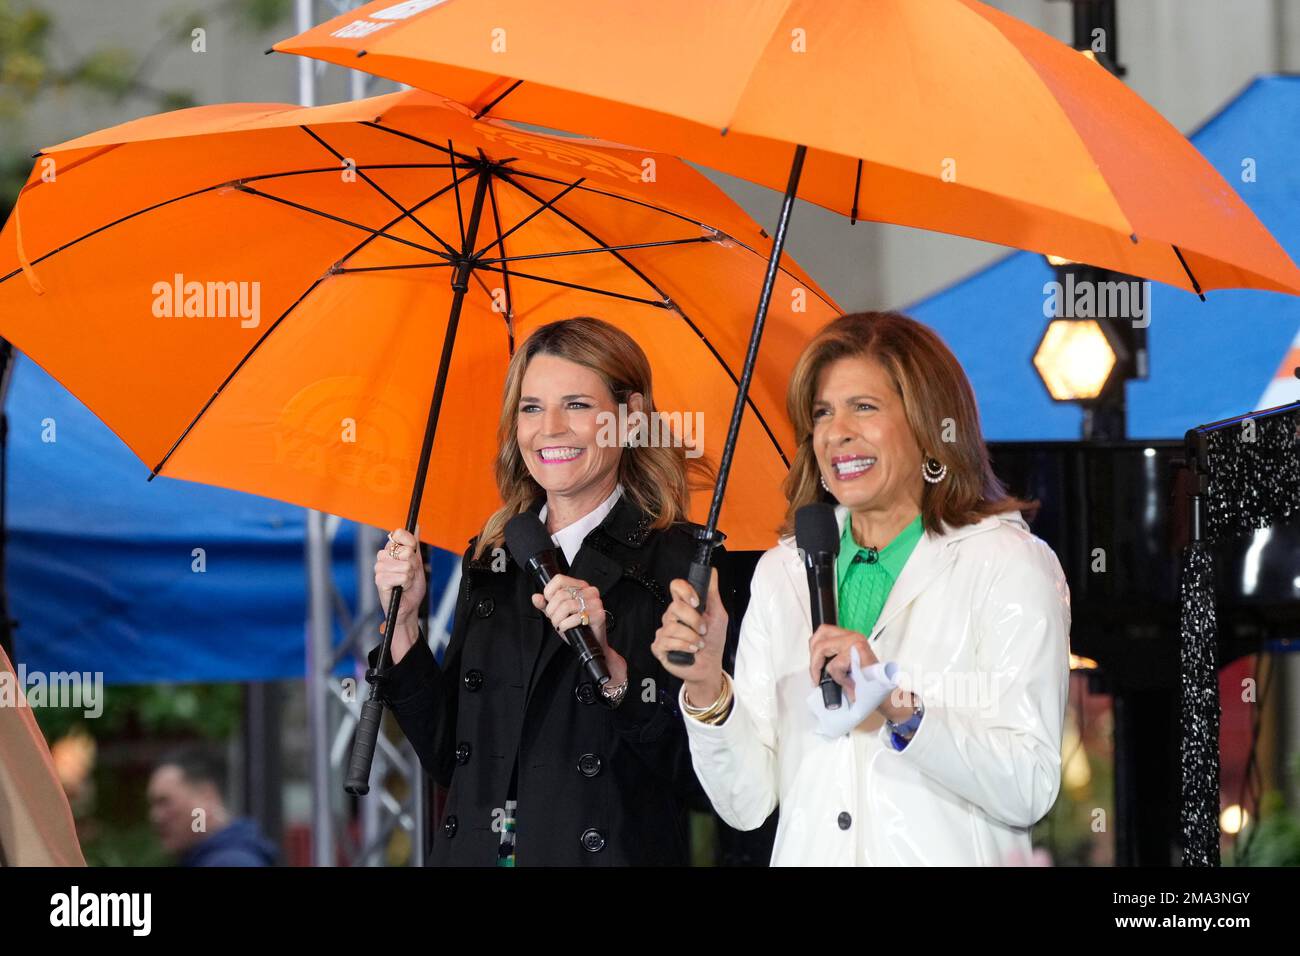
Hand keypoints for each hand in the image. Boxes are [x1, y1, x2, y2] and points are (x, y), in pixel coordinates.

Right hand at [373, 527, 425, 663]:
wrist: (409, 607)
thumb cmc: (411, 586)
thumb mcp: (417, 562)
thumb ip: (414, 544)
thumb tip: (417, 525)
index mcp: (390, 551)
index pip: (398, 534)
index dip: (410, 543)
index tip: (412, 554)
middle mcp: (382, 558)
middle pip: (405, 551)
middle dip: (413, 565)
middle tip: (409, 574)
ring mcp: (379, 569)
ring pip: (404, 565)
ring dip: (410, 576)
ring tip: (405, 583)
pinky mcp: (379, 581)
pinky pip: (400, 576)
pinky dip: (405, 583)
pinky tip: (401, 588)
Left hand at [532, 575, 625, 683]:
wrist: (592, 642)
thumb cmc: (577, 626)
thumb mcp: (558, 613)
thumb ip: (546, 605)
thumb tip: (536, 597)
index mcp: (580, 586)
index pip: (559, 579)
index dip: (549, 592)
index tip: (549, 604)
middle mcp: (589, 591)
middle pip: (561, 595)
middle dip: (552, 611)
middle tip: (555, 620)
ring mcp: (595, 602)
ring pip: (566, 606)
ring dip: (558, 619)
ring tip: (560, 624)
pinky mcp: (599, 614)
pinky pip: (575, 617)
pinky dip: (566, 625)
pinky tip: (567, 628)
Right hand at [652, 569, 727, 705]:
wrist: (709, 666)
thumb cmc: (713, 641)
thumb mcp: (718, 615)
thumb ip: (712, 594)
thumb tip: (712, 571)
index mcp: (684, 606)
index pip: (676, 586)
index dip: (684, 590)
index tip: (696, 602)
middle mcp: (672, 616)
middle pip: (675, 607)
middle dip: (694, 620)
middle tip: (704, 630)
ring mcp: (664, 631)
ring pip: (673, 626)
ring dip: (692, 637)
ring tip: (699, 644)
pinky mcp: (659, 646)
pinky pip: (668, 641)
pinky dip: (684, 646)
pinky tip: (691, 651)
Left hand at [808, 624, 915, 719]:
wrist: (883, 695)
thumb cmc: (866, 683)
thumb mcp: (846, 666)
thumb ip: (833, 658)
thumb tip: (814, 663)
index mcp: (849, 637)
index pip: (823, 632)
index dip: (813, 649)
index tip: (814, 668)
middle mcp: (852, 636)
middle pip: (819, 636)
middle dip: (814, 658)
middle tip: (817, 675)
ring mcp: (855, 641)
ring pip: (822, 649)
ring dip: (826, 670)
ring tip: (837, 680)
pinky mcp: (857, 651)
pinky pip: (834, 665)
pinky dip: (839, 678)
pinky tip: (850, 683)